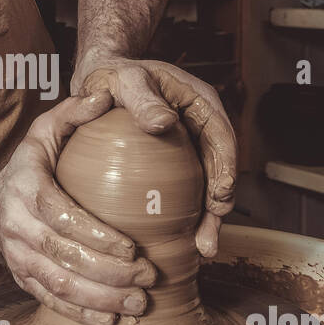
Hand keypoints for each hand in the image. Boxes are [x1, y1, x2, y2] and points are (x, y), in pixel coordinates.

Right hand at [0, 91, 155, 324]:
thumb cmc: (31, 166)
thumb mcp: (45, 132)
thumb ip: (74, 113)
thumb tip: (106, 96)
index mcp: (25, 188)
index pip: (60, 216)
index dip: (95, 235)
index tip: (131, 247)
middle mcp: (17, 226)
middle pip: (63, 257)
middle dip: (109, 273)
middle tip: (149, 279)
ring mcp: (18, 257)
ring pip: (58, 285)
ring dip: (101, 299)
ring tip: (139, 303)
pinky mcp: (22, 279)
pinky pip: (50, 301)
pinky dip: (80, 314)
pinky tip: (111, 321)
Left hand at [70, 54, 236, 257]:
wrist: (98, 80)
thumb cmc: (112, 74)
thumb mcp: (125, 81)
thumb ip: (143, 98)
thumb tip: (163, 123)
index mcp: (199, 102)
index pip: (222, 136)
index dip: (225, 169)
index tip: (219, 199)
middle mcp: (200, 125)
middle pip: (220, 168)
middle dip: (219, 206)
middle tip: (209, 239)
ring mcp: (190, 144)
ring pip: (206, 184)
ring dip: (206, 217)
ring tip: (201, 249)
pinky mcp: (175, 161)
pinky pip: (186, 189)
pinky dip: (186, 214)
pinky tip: (178, 239)